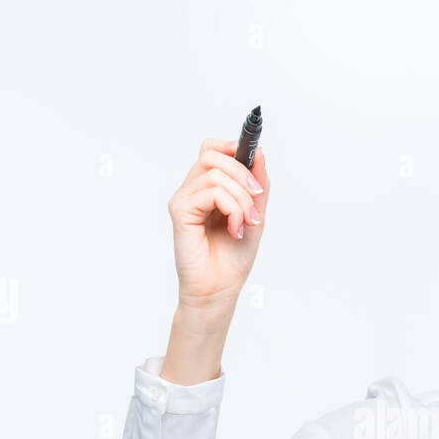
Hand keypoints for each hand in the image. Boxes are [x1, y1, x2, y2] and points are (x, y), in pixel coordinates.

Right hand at [168, 138, 268, 307]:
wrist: (220, 290)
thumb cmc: (232, 258)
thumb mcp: (255, 215)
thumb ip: (257, 185)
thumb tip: (259, 153)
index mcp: (208, 188)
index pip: (213, 150)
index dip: (233, 148)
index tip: (254, 161)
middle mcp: (192, 190)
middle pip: (212, 155)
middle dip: (243, 174)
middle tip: (256, 200)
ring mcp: (184, 199)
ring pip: (215, 174)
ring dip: (241, 198)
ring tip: (245, 223)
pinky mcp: (180, 211)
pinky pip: (211, 192)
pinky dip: (231, 208)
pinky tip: (234, 229)